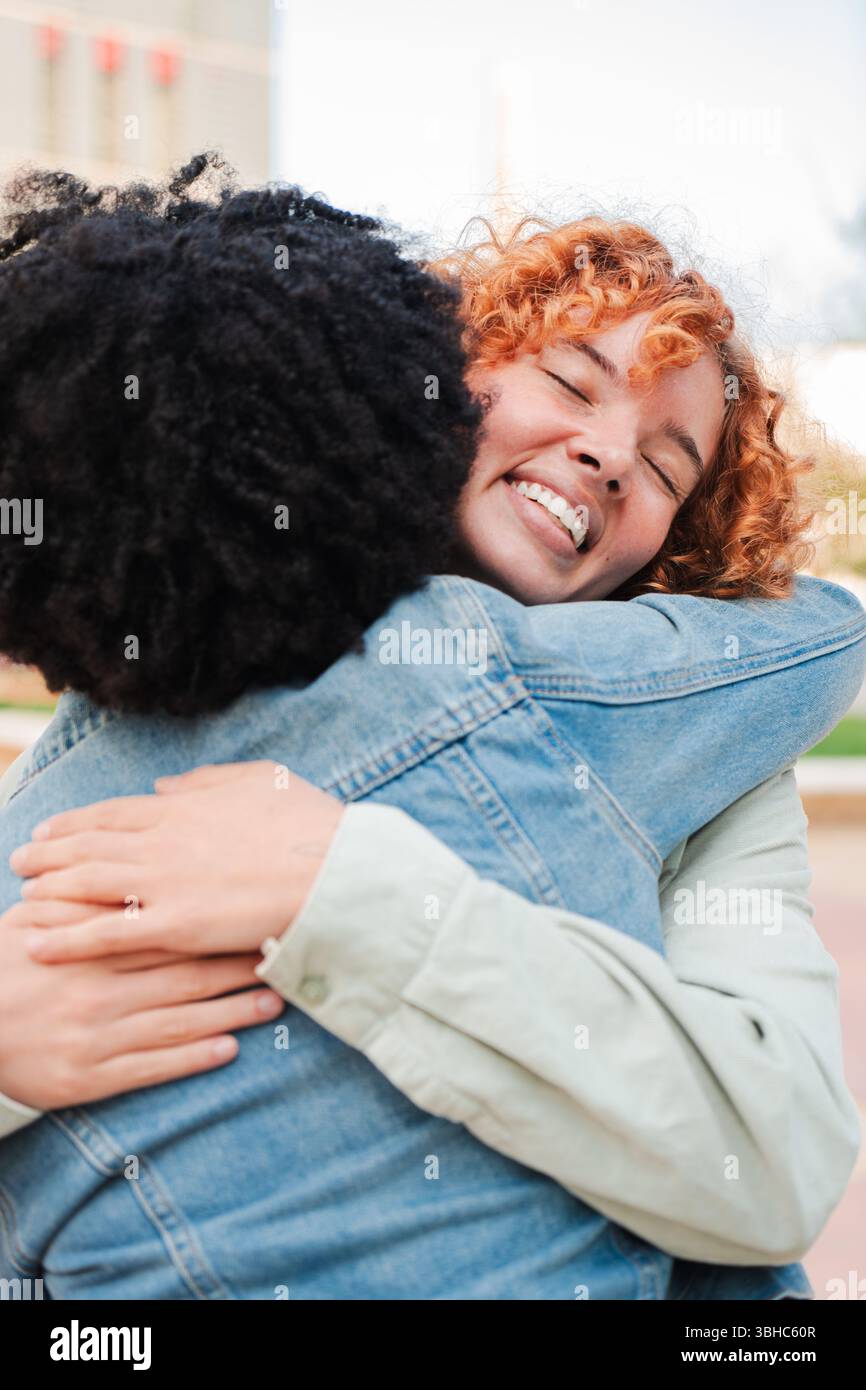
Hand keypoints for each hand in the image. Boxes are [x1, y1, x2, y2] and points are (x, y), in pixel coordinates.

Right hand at [0, 897, 284, 1109]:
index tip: (253, 913)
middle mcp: (99, 991)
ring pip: (177, 1022)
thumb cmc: (0, 969)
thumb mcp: (29, 922)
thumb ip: (73, 898)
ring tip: (273, 1002)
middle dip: (236, 965)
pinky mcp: (91, 1079)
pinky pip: (151, 1068)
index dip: (212, 923)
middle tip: (283, 954)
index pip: (164, 932)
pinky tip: (228, 1050)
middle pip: (183, 974)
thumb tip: (111, 864)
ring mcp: (98, 1037)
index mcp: (89, 949)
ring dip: (230, 1012)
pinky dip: (191, 1058)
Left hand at [10, 761, 343, 963]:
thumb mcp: (258, 780)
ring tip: (20, 894)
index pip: (113, 812)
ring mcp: (164, 883)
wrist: (333, 868)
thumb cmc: (307, 823)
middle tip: (20, 860)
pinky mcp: (174, 925)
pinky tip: (35, 942)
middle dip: (49, 852)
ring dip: (48, 888)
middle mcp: (163, 840)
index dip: (76, 821)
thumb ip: (206, 781)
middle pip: (89, 844)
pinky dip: (66, 937)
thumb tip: (166, 787)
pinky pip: (106, 933)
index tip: (50, 828)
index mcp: (183, 807)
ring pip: (88, 883)